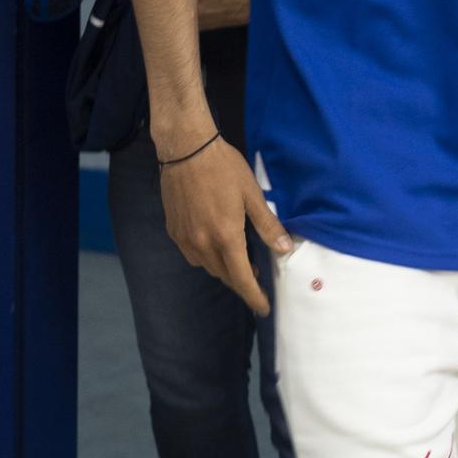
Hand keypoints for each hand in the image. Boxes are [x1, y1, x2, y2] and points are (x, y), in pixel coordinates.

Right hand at [157, 131, 293, 314]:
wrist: (186, 148)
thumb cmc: (224, 167)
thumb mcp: (252, 194)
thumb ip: (268, 225)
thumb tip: (285, 249)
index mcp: (225, 236)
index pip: (242, 278)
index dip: (253, 296)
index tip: (263, 308)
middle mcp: (202, 243)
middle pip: (224, 275)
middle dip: (241, 281)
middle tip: (256, 277)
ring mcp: (184, 238)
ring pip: (207, 267)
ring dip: (223, 269)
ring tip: (238, 259)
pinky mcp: (173, 230)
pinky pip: (192, 254)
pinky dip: (206, 257)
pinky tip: (214, 244)